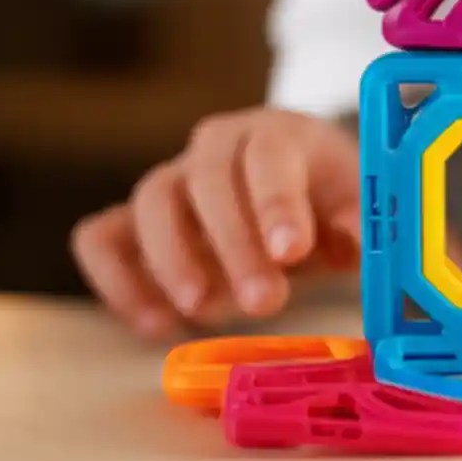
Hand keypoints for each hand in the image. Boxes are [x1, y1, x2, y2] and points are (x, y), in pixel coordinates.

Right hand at [71, 109, 361, 338]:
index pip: (268, 154)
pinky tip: (154, 325)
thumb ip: (360, 221)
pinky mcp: (135, 221)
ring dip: (172, 258)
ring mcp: (172, 180)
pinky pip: (101, 237)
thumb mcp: (357, 210)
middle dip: (233, 243)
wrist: (303, 202)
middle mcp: (217, 147)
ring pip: (151, 199)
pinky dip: (117, 279)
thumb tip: (357, 239)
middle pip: (207, 178)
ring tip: (202, 310)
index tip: (291, 252)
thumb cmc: (330, 204)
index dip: (276, 201)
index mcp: (278, 135)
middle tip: (264, 302)